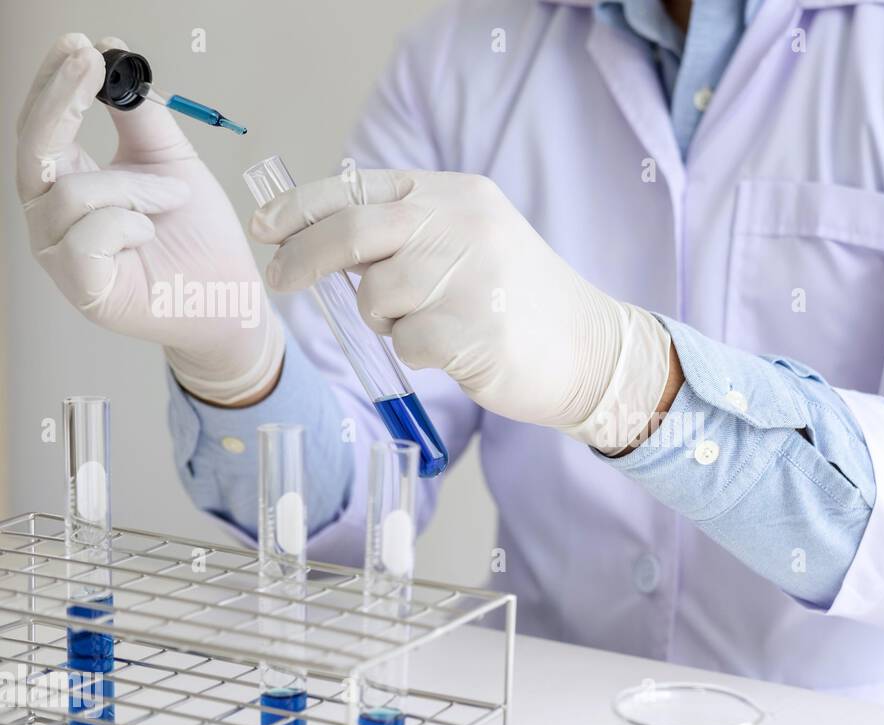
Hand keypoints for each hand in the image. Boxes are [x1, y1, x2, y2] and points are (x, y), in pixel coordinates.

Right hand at [17, 34, 281, 405]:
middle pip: (34, 146)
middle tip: (92, 62)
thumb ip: (141, 116)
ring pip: (73, 193)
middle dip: (63, 98)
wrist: (231, 296)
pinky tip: (150, 235)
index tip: (80, 44)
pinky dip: (128, 225)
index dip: (57, 82)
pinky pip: (87, 235)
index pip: (44, 124)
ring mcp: (59, 253)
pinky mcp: (81, 287)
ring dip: (135, 187)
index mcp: (68, 182)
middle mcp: (52, 215)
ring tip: (174, 200)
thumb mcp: (173, 163)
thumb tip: (114, 56)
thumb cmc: (198, 235)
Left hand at [251, 169, 672, 451]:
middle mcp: (462, 224)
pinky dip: (417, 353)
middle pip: (352, 232)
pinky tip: (455, 349)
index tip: (265, 227)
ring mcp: (469, 275)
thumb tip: (321, 239)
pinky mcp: (471, 329)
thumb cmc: (523, 301)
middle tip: (281, 279)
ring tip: (426, 324)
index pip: (359, 187)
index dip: (301, 207)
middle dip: (304, 257)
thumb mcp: (474, 238)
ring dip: (384, 318)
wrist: (592, 350)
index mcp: (458, 194)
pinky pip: (406, 343)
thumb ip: (412, 229)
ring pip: (376, 296)